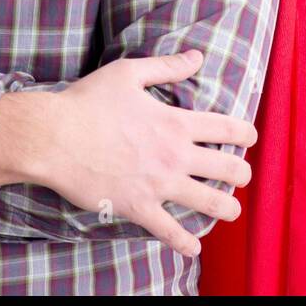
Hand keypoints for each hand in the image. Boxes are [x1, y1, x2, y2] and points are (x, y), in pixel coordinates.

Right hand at [34, 48, 256, 256]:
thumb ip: (167, 67)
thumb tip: (196, 57)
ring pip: (210, 203)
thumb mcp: (129, 73)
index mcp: (175, 122)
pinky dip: (185, 243)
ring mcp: (159, 184)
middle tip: (243, 175)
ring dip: (227, 208)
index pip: (225, 128)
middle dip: (242, 173)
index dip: (245, 133)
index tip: (251, 137)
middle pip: (227, 169)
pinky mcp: (138, 207)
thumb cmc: (88, 101)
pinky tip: (194, 248)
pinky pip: (170, 231)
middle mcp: (175, 155)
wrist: (54, 136)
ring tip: (231, 210)